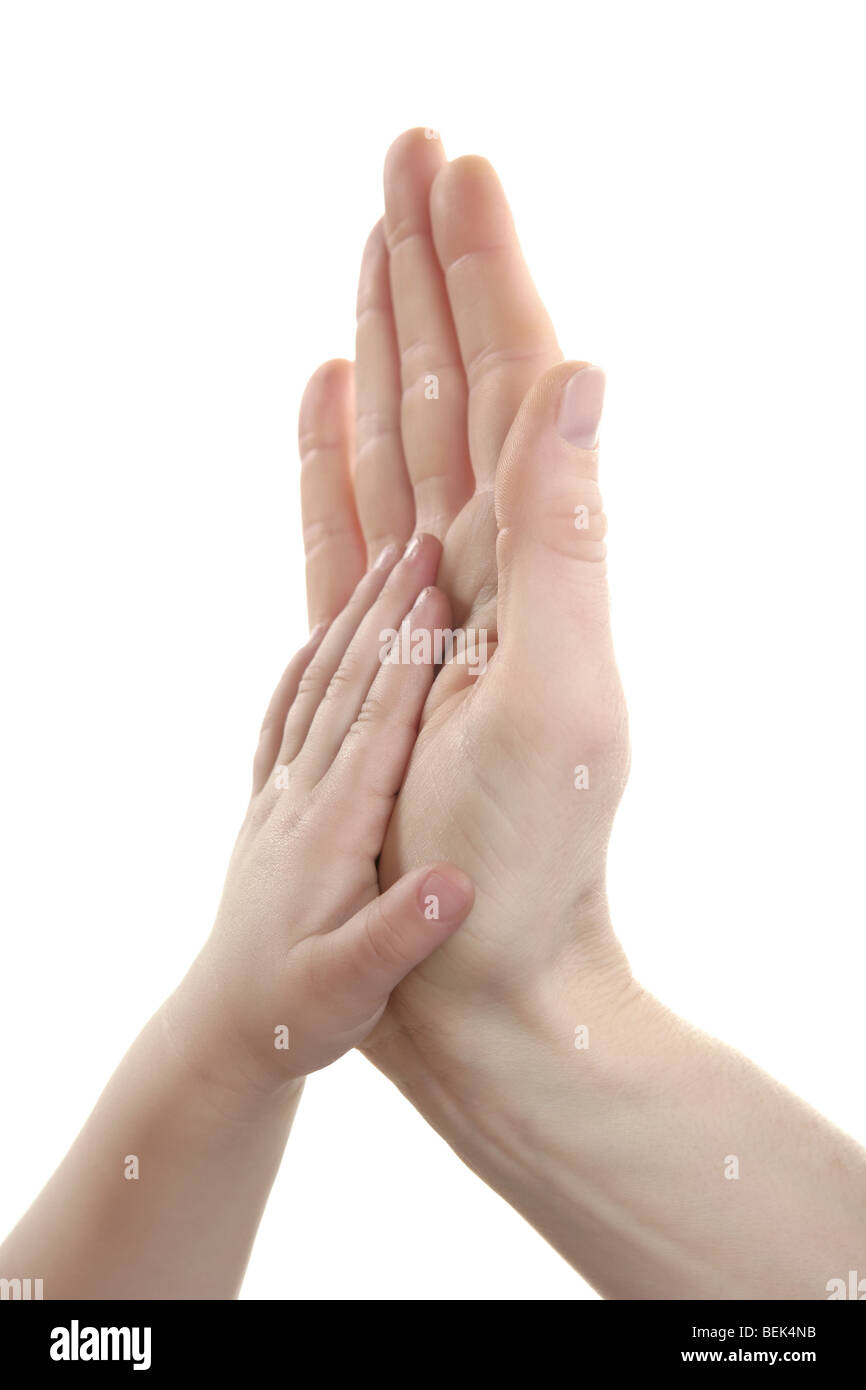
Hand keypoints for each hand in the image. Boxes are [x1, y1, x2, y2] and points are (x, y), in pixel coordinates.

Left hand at [168, 535, 473, 1094]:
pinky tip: (315, 636)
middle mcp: (302, 799)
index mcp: (332, 832)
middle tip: (420, 539)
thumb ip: (398, 937)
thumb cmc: (296, 1015)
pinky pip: (284, 721)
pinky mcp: (272, 809)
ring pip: (316, 689)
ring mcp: (280, 799)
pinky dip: (303, 668)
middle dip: (384, 611)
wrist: (226, 1030)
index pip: (376, 727)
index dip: (407, 658)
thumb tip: (454, 882)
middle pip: (347, 686)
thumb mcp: (349, 993)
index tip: (437, 591)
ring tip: (382, 562)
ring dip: (350, 621)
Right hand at [298, 131, 631, 1100]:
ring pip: (403, 431)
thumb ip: (568, 537)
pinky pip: (347, 517)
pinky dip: (334, 445)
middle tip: (408, 153)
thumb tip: (578, 375)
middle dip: (433, 264)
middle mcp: (485, 560)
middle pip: (455, 377)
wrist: (482, 976)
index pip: (510, 374)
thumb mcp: (562, 698)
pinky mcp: (375, 646)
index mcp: (533, 556)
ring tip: (370, 244)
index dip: (483, 263)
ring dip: (389, 330)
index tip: (451, 163)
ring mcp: (428, 598)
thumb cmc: (527, 864)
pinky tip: (328, 389)